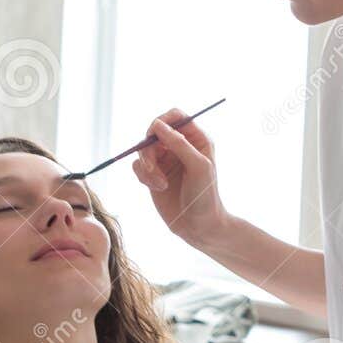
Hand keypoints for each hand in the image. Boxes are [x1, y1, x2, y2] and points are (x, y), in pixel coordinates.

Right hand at [133, 108, 231, 249]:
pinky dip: (144, 176)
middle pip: (154, 131)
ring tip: (160, 183)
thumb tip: (157, 125)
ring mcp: (166, 160)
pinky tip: (158, 188)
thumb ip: (180, 144)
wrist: (198, 226)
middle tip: (153, 165)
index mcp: (196, 140)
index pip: (176, 116)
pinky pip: (138, 165)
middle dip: (149, 148)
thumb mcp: (198, 167)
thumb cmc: (204, 196)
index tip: (155, 134)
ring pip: (143, 149)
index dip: (163, 121)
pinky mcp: (153, 174)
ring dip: (147, 166)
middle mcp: (180, 147)